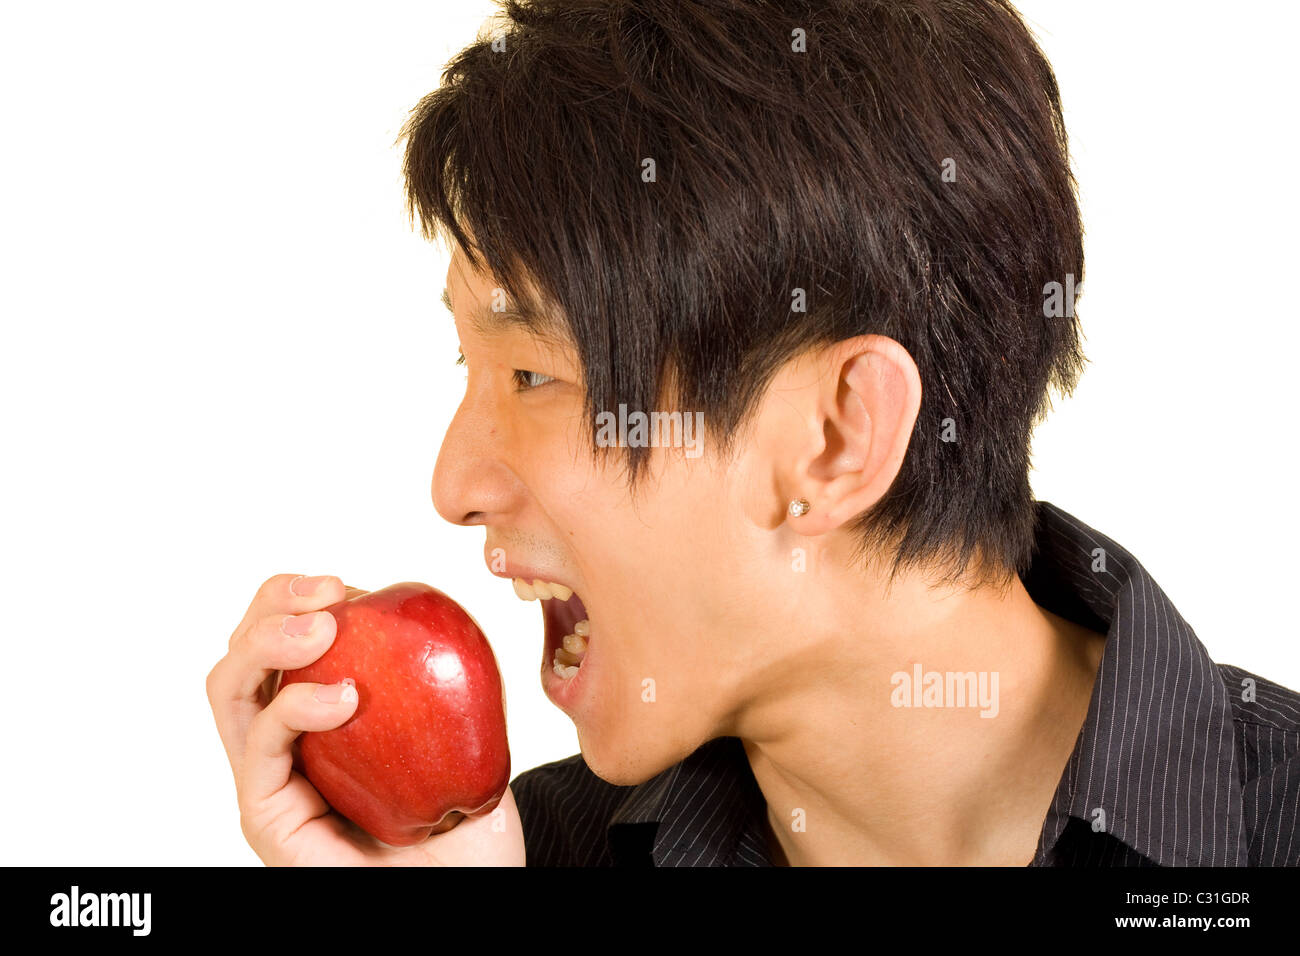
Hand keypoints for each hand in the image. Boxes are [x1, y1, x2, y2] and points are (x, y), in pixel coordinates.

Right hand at [206, 573, 524, 864]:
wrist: (471, 893)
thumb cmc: (469, 823)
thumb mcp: (464, 729)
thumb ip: (441, 677)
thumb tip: (433, 612)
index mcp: (317, 718)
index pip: (283, 639)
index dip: (298, 597)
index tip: (348, 584)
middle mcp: (282, 746)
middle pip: (244, 653)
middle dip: (272, 604)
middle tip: (330, 590)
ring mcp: (270, 781)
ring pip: (230, 690)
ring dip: (267, 641)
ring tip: (324, 627)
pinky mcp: (268, 820)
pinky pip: (260, 750)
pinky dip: (293, 707)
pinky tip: (343, 697)